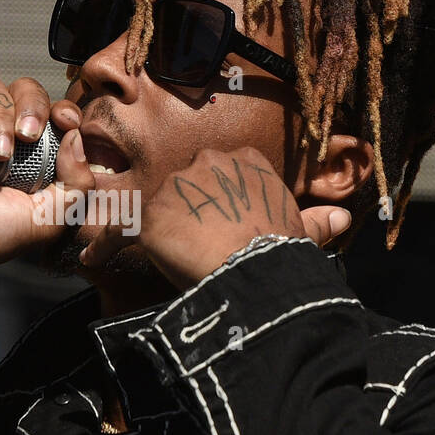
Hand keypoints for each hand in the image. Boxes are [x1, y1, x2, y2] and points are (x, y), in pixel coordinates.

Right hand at [0, 77, 88, 278]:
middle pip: (23, 89)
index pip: (53, 111)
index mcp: (31, 153)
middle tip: (25, 138)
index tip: (65, 121)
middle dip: (30, 107)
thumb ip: (76, 184)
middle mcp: (1, 133)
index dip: (62, 109)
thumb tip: (77, 137)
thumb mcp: (47, 220)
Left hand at [79, 146, 351, 289]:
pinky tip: (91, 258)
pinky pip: (117, 227)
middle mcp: (207, 163)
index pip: (216, 175)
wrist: (261, 273)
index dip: (208, 203)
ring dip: (139, 227)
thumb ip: (316, 222)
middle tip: (176, 243)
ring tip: (130, 252)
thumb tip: (343, 218)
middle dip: (174, 212)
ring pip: (149, 204)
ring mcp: (176, 186)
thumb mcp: (302, 233)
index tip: (208, 225)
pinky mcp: (150, 214)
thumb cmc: (284, 254)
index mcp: (245, 161)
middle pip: (179, 186)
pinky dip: (103, 243)